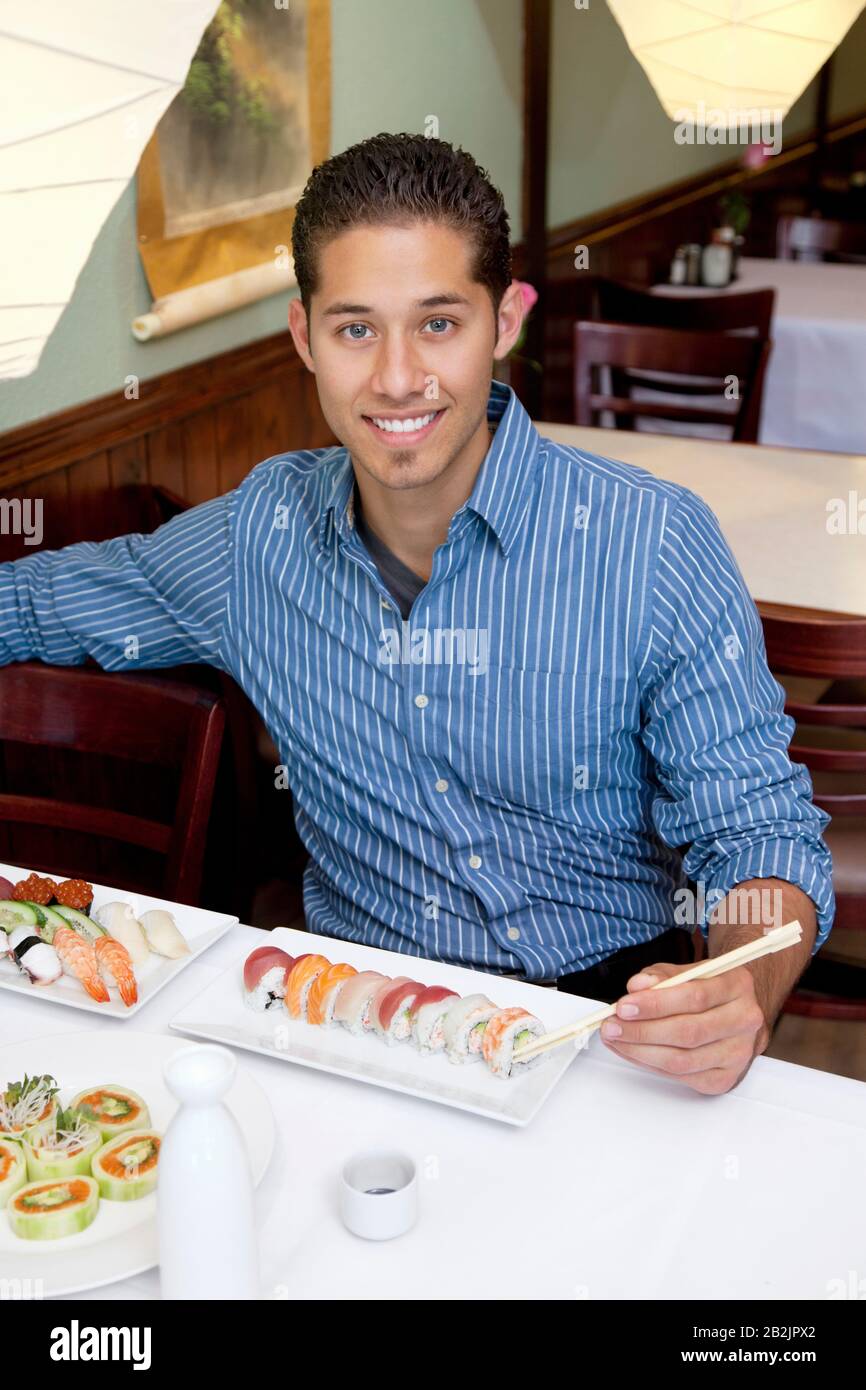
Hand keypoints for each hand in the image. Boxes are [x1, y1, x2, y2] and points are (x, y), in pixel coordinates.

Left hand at [599, 961, 769, 1094]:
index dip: (655, 1004)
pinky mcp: (725, 1078)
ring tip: (615, 1039)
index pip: (694, 997)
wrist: (736, 1013)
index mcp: (737, 986)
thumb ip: (661, 976)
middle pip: (688, 1032)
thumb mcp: (687, 971)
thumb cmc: (707, 989)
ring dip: (640, 1051)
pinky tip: (632, 1051)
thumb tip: (636, 986)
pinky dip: (650, 1064)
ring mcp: (738, 1054)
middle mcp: (745, 1021)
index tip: (623, 1006)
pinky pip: (681, 1076)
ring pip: (682, 1060)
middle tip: (611, 1026)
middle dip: (642, 1031)